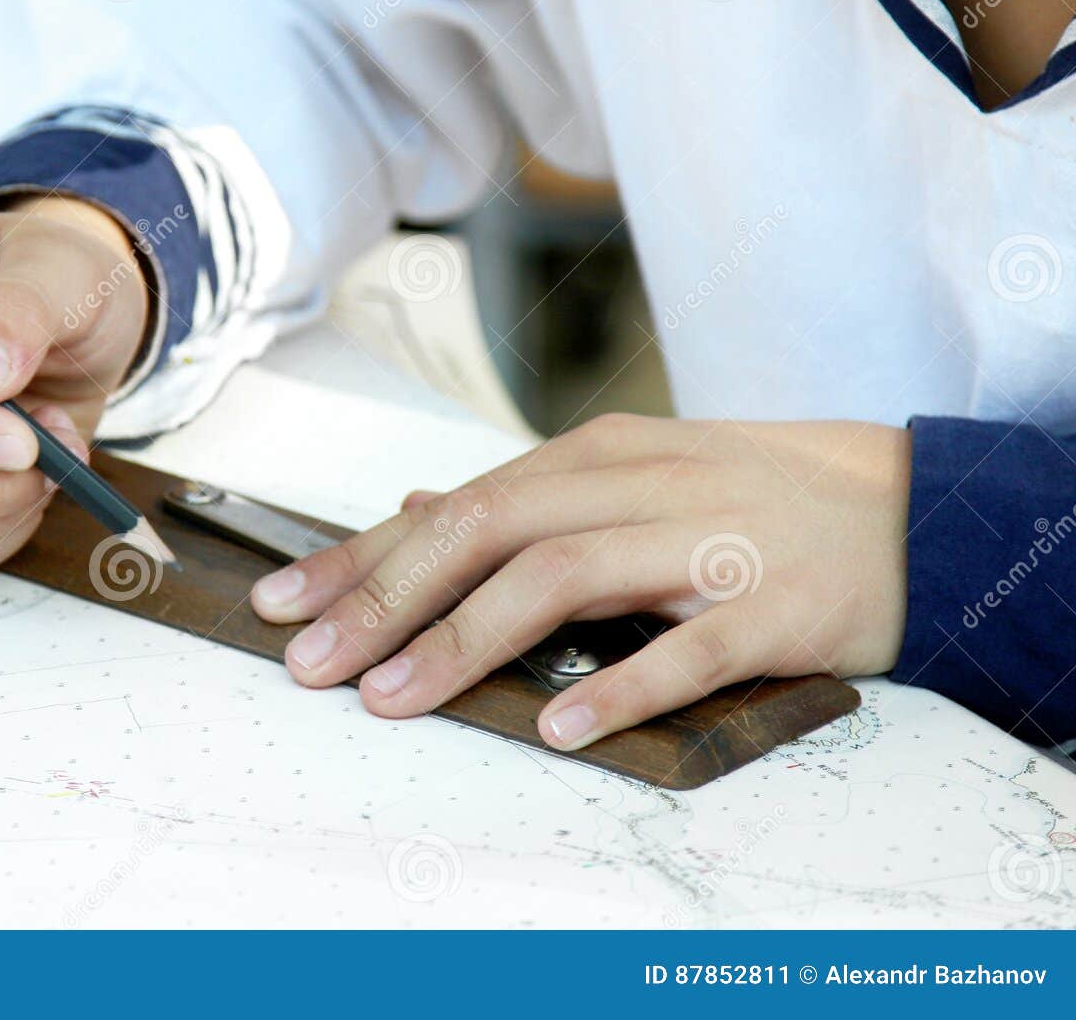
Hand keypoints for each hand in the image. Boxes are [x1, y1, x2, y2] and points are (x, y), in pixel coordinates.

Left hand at [250, 415, 910, 749]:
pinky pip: (685, 650)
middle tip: (312, 664)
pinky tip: (558, 728)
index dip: (363, 558)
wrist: (900, 508)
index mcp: (594, 458)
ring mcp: (704, 543)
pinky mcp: (771, 607)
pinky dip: (616, 688)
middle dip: (385, 600)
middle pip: (487, 533)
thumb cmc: (742, 499)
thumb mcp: (626, 480)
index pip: (455, 506)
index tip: (285, 604)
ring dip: (465, 641)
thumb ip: (522, 502)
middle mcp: (636, 487)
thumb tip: (410, 512)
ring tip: (394, 699)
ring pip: (563, 579)